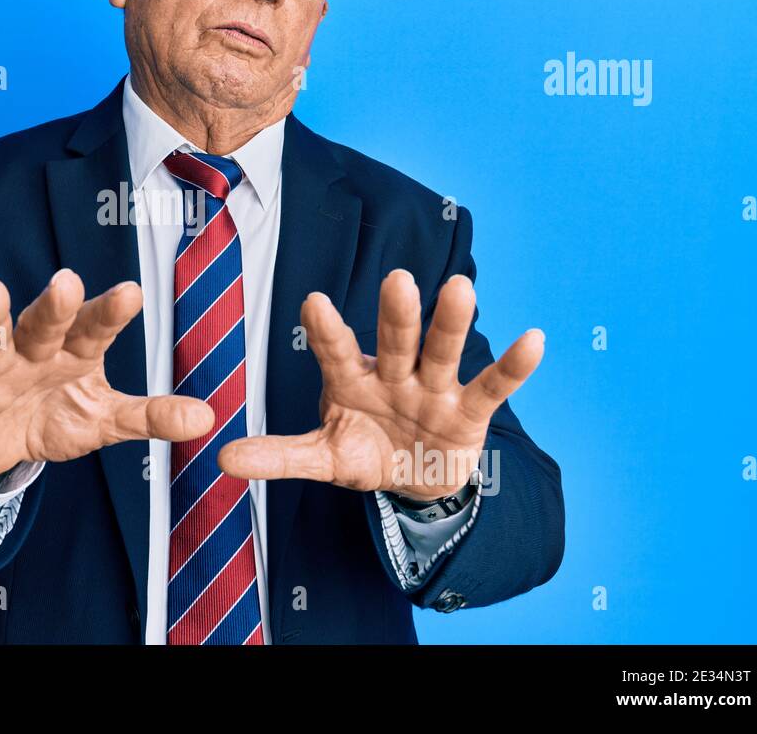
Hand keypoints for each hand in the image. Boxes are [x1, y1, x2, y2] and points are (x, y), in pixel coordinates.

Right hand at [0, 269, 214, 486]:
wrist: (2, 449)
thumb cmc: (58, 417)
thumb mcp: (105, 421)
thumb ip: (149, 416)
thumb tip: (207, 417)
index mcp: (75, 352)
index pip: (96, 328)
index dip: (111, 312)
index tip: (133, 292)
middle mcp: (35, 351)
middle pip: (45, 324)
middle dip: (55, 306)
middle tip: (66, 283)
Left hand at [217, 269, 544, 499]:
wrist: (414, 478)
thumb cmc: (365, 451)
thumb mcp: (323, 457)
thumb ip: (279, 455)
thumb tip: (222, 459)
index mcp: (351, 380)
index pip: (336, 351)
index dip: (327, 329)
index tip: (314, 300)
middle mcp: (393, 373)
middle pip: (395, 339)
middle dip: (397, 313)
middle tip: (397, 278)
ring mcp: (434, 388)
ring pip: (442, 350)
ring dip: (451, 323)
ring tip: (460, 286)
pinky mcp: (469, 410)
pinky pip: (493, 387)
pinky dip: (514, 367)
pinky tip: (534, 339)